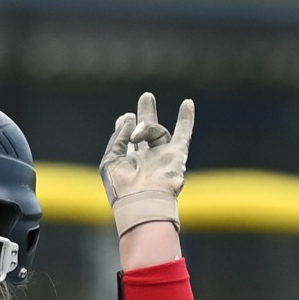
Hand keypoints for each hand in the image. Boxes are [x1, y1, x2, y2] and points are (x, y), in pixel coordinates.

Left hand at [100, 91, 193, 236]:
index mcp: (128, 163)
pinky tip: (187, 103)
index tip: (125, 117)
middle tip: (146, 97)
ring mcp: (162, 157)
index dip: (126, 125)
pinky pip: (184, 134)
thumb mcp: (110, 161)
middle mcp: (146, 159)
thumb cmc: (122, 189)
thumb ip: (118, 138)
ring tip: (138, 131)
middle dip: (146, 113)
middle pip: (147, 131)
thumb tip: (127, 118)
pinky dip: (186, 119)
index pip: (128, 139)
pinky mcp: (176, 156)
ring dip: (147, 126)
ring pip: (157, 131)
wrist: (144, 203)